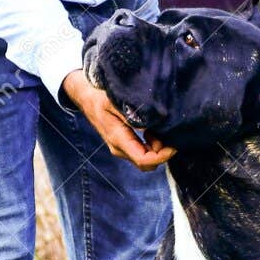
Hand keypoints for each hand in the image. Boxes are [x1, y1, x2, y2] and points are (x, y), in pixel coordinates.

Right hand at [61, 68, 175, 170]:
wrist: (85, 96)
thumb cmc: (100, 96)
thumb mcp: (116, 100)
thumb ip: (135, 113)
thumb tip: (155, 122)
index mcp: (118, 139)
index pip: (144, 160)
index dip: (163, 156)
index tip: (174, 144)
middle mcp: (120, 148)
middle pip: (148, 163)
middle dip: (162, 152)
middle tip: (169, 133)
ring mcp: (122, 148)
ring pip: (146, 158)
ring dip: (158, 147)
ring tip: (159, 127)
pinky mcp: (125, 143)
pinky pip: (143, 151)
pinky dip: (153, 143)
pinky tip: (152, 127)